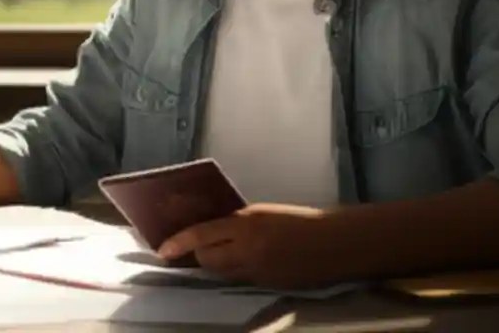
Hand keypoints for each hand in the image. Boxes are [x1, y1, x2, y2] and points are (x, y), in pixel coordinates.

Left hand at [157, 203, 347, 288]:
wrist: (336, 243)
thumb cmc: (301, 219)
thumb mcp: (264, 212)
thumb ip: (238, 222)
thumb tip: (213, 231)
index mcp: (247, 224)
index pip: (202, 235)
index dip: (179, 243)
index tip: (163, 250)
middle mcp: (248, 250)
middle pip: (207, 260)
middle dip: (198, 255)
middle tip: (196, 248)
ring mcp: (258, 272)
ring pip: (222, 273)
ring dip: (215, 264)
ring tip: (217, 254)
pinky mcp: (268, 286)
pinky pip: (240, 280)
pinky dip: (234, 272)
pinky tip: (242, 262)